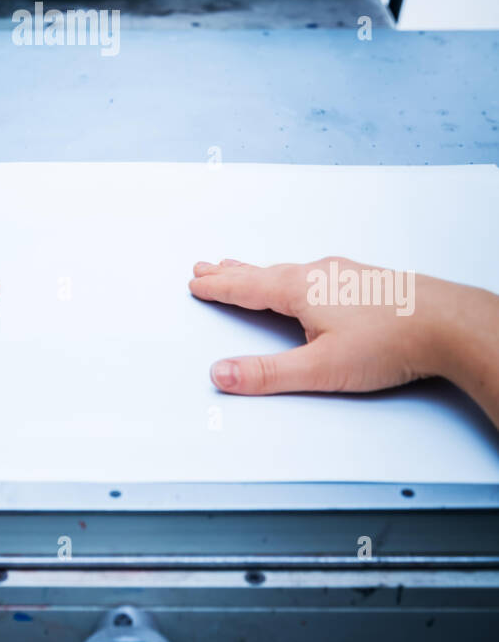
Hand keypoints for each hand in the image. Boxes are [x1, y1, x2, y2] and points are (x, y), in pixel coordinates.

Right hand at [189, 256, 498, 425]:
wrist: (445, 322)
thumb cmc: (388, 343)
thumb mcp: (320, 368)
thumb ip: (268, 374)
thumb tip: (221, 374)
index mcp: (299, 290)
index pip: (246, 288)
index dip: (218, 288)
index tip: (196, 282)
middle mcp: (317, 274)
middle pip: (263, 273)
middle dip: (231, 272)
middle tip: (207, 266)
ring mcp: (343, 274)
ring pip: (290, 270)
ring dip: (261, 271)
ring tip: (247, 270)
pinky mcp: (365, 280)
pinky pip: (315, 271)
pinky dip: (293, 273)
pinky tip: (307, 280)